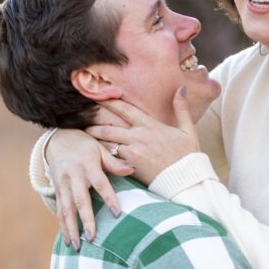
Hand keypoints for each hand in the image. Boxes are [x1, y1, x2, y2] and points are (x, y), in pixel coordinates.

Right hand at [48, 128, 130, 247]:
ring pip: (66, 209)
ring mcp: (63, 184)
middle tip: (92, 237)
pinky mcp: (57, 190)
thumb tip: (132, 169)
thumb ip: (114, 162)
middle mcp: (74, 176)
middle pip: (80, 200)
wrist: (58, 139)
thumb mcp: (100, 148)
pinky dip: (63, 226)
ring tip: (76, 246)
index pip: (100, 183)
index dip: (108, 197)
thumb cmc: (85, 145)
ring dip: (70, 228)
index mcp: (88, 165)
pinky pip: (59, 210)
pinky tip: (67, 240)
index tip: (117, 213)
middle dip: (85, 220)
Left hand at [85, 88, 200, 184]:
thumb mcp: (188, 129)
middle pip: (109, 126)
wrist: (186, 180)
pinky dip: (100, 153)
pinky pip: (110, 157)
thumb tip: (180, 88)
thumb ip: (181, 108)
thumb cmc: (188, 156)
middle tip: (80, 116)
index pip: (125, 109)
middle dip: (93, 120)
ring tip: (82, 133)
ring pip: (107, 142)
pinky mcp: (129, 166)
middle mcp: (138, 137)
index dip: (109, 101)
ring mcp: (132, 152)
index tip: (97, 95)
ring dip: (94, 137)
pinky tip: (91, 151)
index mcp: (150, 125)